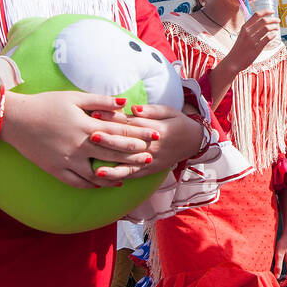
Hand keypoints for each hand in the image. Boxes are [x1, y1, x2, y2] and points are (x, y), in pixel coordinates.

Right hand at [3, 92, 198, 188]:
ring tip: (130, 175)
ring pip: (98, 174)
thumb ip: (100, 101)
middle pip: (113, 154)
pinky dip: (93, 185)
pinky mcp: (56, 170)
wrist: (15, 119)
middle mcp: (78, 146)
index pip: (119, 132)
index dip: (139, 135)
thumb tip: (124, 103)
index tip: (154, 136)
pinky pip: (78, 182)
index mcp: (85, 126)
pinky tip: (103, 183)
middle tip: (150, 157)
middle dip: (134, 156)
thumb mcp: (73, 97)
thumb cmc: (45, 104)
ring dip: (116, 175)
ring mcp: (67, 161)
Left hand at [86, 104, 205, 182]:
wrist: (195, 141)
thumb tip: (133, 108)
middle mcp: (152, 146)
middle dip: (109, 140)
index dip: (113, 118)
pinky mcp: (150, 169)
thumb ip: (151, 110)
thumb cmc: (178, 122)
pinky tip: (104, 178)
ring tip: (95, 168)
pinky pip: (133, 174)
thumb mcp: (169, 111)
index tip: (96, 113)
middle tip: (91, 136)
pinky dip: (119, 177)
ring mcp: (151, 159)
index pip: (131, 123)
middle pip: (127, 143)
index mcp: (156, 129)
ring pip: (129, 163)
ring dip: (112, 166)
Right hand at [224, 10, 278, 72]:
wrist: (233, 61)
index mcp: (244, 28)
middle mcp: (248, 32)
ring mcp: (252, 40)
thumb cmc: (238, 49)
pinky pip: (267, 38)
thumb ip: (249, 30)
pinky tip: (274, 35)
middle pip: (263, 21)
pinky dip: (273, 35)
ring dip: (274, 27)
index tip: (272, 11)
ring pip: (267, 29)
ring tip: (277, 28)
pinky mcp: (257, 48)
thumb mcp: (241, 36)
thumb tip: (260, 24)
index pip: (256, 15)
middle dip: (273, 19)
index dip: (266, 11)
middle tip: (278, 20)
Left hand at [272, 234, 286, 285]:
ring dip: (285, 280)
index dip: (282, 285)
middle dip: (283, 284)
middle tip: (274, 281)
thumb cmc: (284, 243)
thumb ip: (278, 266)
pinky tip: (281, 274)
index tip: (275, 284)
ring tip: (276, 278)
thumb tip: (277, 277)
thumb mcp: (278, 254)